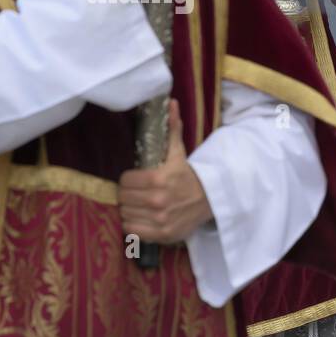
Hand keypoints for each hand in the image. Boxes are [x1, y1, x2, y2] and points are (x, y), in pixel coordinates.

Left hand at [118, 100, 211, 244]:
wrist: (212, 199)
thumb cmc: (190, 175)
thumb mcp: (179, 152)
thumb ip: (171, 128)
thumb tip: (170, 102)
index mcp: (157, 179)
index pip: (124, 181)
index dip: (129, 180)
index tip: (137, 180)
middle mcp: (157, 200)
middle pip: (123, 199)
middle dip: (128, 195)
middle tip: (138, 193)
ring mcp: (159, 219)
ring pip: (126, 214)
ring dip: (131, 210)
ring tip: (141, 205)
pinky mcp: (162, 234)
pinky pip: (133, 230)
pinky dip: (135, 225)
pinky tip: (145, 218)